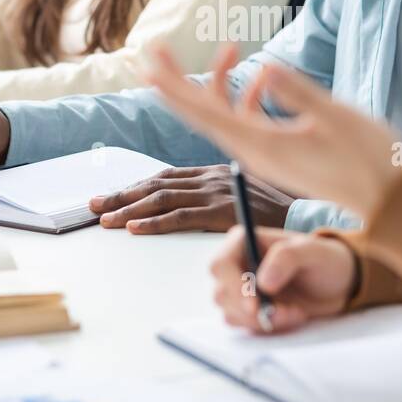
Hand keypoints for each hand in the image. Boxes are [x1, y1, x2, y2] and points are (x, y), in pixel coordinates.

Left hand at [89, 164, 293, 234]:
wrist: (309, 211)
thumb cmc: (279, 208)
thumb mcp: (243, 194)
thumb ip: (217, 196)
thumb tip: (191, 209)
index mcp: (211, 171)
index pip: (162, 177)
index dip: (132, 186)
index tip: (106, 197)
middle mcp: (209, 177)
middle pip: (155, 185)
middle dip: (120, 196)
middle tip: (91, 208)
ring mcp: (215, 191)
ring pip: (162, 198)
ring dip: (128, 210)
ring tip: (103, 221)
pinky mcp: (223, 210)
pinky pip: (181, 216)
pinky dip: (154, 222)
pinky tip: (134, 229)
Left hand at [144, 44, 401, 218]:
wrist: (390, 202)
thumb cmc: (369, 159)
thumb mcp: (335, 119)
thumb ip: (299, 93)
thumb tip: (266, 67)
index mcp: (263, 145)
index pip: (206, 113)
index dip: (175, 88)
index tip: (148, 66)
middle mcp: (256, 153)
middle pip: (203, 115)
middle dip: (176, 83)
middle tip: (151, 54)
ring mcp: (267, 157)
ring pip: (224, 119)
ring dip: (211, 87)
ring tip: (215, 53)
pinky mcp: (281, 157)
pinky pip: (249, 126)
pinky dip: (246, 100)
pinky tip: (262, 79)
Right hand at [211, 226, 358, 332]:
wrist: (339, 284)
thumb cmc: (325, 259)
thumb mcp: (312, 252)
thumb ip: (287, 258)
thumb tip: (262, 282)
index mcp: (244, 241)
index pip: (221, 264)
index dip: (232, 286)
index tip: (254, 306)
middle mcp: (237, 265)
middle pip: (222, 293)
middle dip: (252, 310)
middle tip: (285, 312)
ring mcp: (240, 289)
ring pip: (232, 313)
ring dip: (263, 320)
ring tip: (295, 311)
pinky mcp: (248, 310)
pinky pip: (245, 326)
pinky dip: (268, 327)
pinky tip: (291, 316)